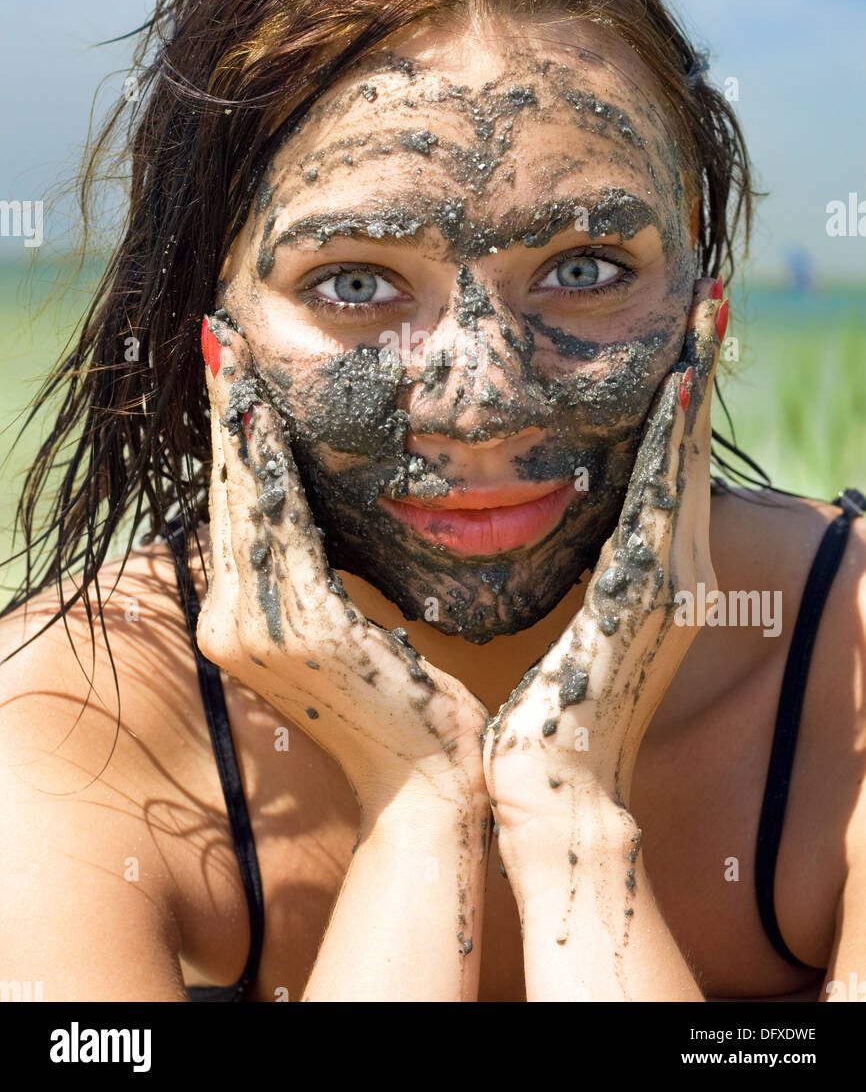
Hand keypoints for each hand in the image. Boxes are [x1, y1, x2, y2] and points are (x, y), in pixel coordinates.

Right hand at [197, 313, 490, 812]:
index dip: (231, 438)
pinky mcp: (291, 627)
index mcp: (248, 622)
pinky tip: (264, 415)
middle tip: (220, 339)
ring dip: (237, 424)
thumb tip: (324, 523)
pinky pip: (276, 525)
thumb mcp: (357, 630)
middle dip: (224, 414)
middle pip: (226, 494)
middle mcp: (232, 623)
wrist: (433, 781)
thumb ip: (326, 580)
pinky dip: (267, 466)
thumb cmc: (412, 705)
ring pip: (242, 499)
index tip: (233, 371)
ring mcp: (252, 628)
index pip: (238, 508)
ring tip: (231, 356)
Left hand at [481, 277, 724, 850]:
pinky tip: (678, 387)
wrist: (557, 785)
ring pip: (687, 463)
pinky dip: (675, 442)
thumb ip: (588, 576)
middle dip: (703, 374)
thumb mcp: (576, 625)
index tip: (685, 342)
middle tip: (712, 301)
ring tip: (706, 316)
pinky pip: (665, 500)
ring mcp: (674, 581)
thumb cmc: (552, 712)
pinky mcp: (652, 593)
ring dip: (696, 387)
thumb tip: (568, 528)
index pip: (669, 469)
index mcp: (657, 575)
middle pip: (692, 452)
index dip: (681, 405)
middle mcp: (680, 570)